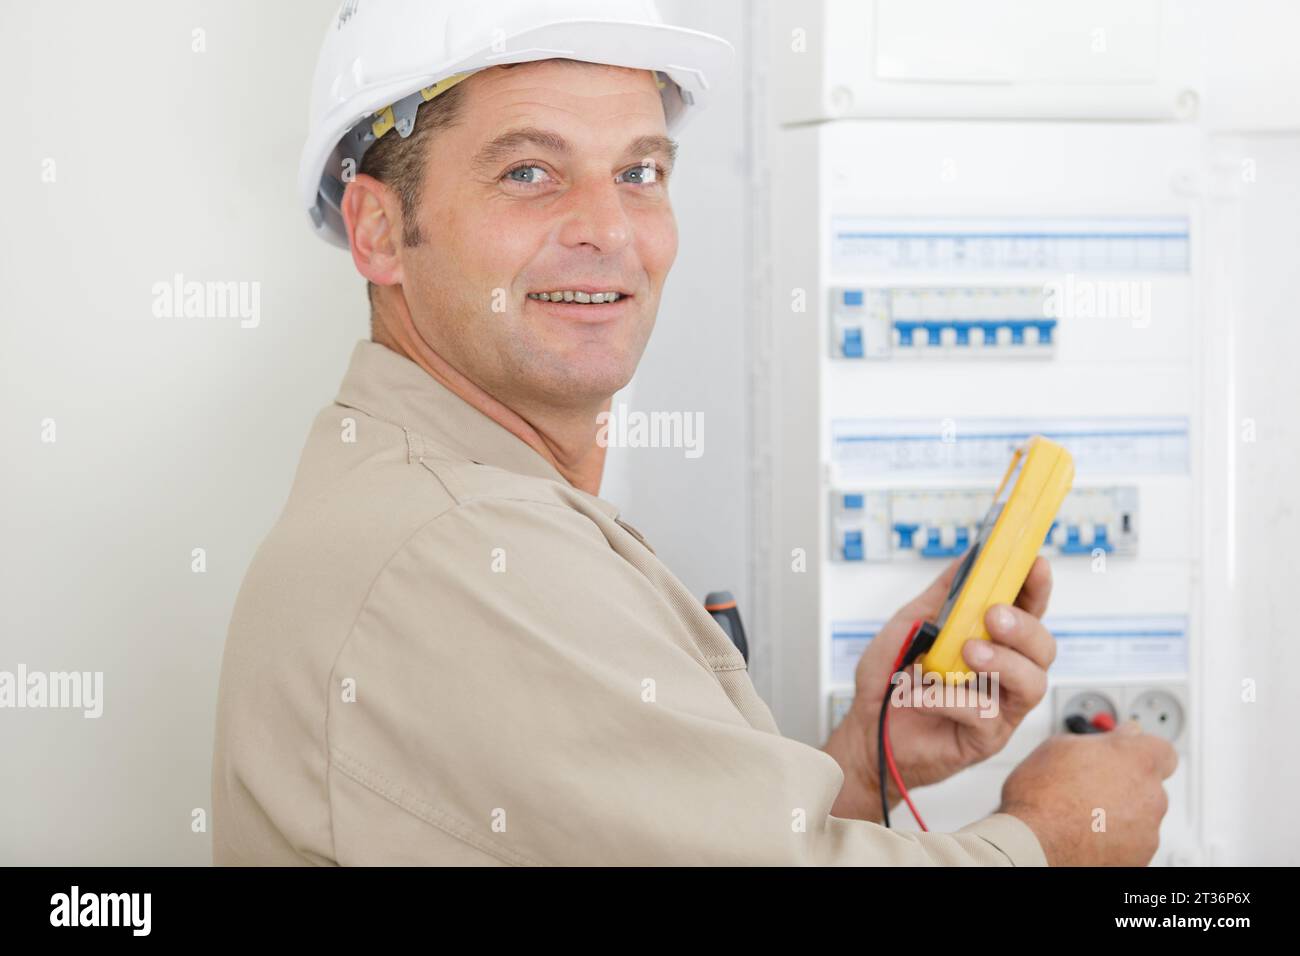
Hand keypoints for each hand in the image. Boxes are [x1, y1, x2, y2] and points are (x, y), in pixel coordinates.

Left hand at [824, 556, 1055, 821]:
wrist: (865, 727)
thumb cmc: (891, 677)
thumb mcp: (911, 624)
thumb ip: (943, 594)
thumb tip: (970, 556)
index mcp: (992, 641)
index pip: (1029, 611)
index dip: (1037, 587)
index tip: (1034, 564)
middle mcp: (1006, 674)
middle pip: (1043, 647)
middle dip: (1024, 627)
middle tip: (993, 616)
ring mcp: (999, 707)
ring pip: (1031, 683)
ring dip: (1003, 662)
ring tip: (967, 652)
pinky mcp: (984, 738)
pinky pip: (984, 715)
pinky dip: (952, 698)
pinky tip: (924, 692)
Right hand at [998, 721, 1177, 864]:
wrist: (1034, 844)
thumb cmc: (1042, 797)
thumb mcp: (1060, 746)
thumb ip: (1100, 739)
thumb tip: (1113, 739)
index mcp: (1137, 761)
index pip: (1163, 751)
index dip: (1141, 751)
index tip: (1126, 752)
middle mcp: (1151, 796)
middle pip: (1148, 785)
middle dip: (1125, 783)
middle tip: (1091, 785)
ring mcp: (1148, 831)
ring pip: (1140, 816)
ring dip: (1119, 812)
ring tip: (1081, 812)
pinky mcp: (1138, 859)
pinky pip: (1130, 842)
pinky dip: (1113, 838)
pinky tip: (1084, 833)